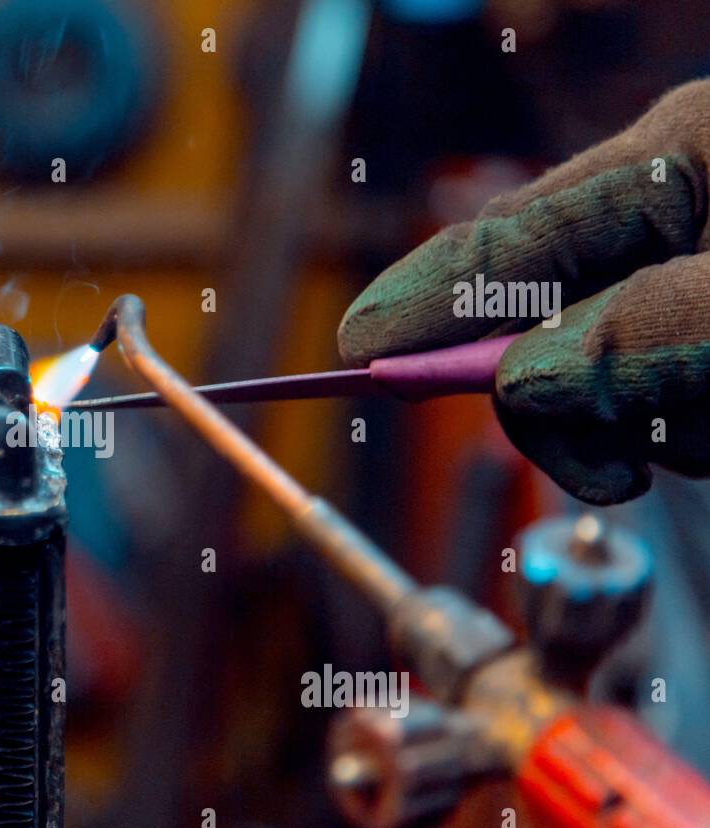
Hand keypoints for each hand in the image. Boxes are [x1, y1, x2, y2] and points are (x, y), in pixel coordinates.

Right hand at [338, 80, 709, 504]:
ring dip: (641, 430)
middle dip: (563, 404)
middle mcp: (677, 213)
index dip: (425, 294)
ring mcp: (693, 281)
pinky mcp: (704, 339)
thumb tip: (516, 383)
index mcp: (681, 156)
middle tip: (612, 469)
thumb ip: (645, 331)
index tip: (355, 347)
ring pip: (597, 380)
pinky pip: (650, 408)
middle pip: (542, 323)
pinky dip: (678, 438)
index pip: (512, 234)